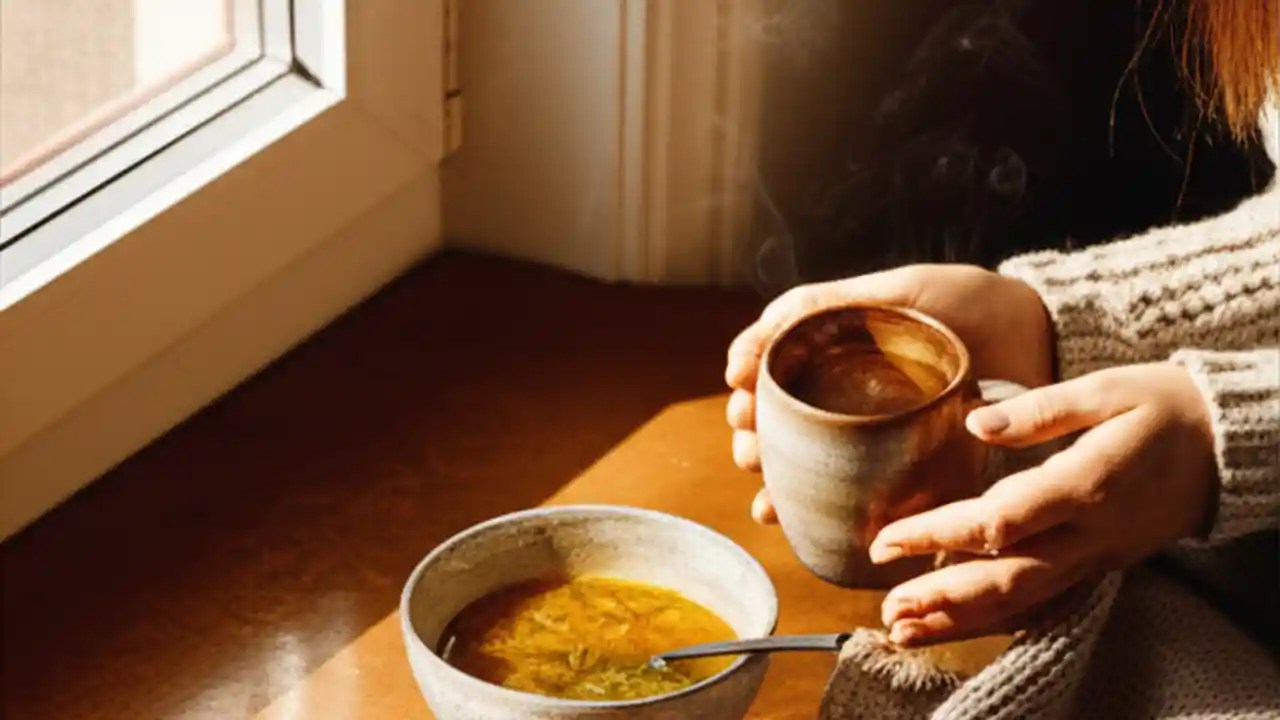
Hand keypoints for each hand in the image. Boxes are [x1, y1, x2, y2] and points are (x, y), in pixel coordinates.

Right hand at [725, 264, 1053, 521]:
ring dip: (772, 481)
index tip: (739, 389)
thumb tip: (753, 344)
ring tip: (764, 491)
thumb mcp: (897, 291)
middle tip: (749, 442)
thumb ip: (826, 304)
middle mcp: (851, 398)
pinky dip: (809, 513)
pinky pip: (852, 498)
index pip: (774, 370)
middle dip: (752, 437)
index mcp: (840, 352)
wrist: (1044, 338)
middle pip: (781, 423)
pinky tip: (783, 519)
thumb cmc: (969, 303)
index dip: (746, 382)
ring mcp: (877, 438)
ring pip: (805, 465)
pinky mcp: (909, 473)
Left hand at [870, 363, 1217, 645]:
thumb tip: (975, 423)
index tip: (887, 540)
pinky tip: (959, 627)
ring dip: (962, 620)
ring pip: (1024, 602)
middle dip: (942, 598)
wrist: (1231, 445)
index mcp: (1085, 486)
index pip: (998, 523)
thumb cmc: (1166, 406)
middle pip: (1007, 580)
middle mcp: (1090, 534)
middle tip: (888, 610)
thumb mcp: (1104, 390)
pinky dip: (1001, 620)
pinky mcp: (1102, 563)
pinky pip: (1046, 602)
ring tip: (906, 631)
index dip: (938, 535)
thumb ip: (1037, 411)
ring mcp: (1098, 556)